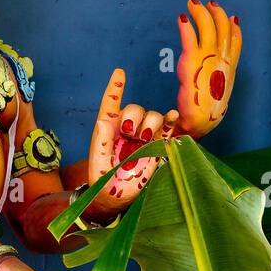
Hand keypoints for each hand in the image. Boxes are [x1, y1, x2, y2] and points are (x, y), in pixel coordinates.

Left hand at [86, 70, 173, 216]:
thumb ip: (101, 142)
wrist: (118, 198)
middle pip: (135, 109)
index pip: (111, 104)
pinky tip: (173, 117)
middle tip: (132, 133)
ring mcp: (143, 136)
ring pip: (152, 116)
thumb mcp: (98, 163)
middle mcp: (127, 129)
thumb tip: (104, 121)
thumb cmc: (103, 180)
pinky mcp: (157, 145)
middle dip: (135, 116)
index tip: (119, 72)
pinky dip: (171, 119)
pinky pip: (167, 127)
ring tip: (145, 138)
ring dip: (151, 122)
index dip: (115, 88)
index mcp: (108, 129)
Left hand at [175, 0, 241, 138]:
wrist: (199, 121)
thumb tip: (217, 68)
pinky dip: (186, 26)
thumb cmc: (205, 110)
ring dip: (200, 12)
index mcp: (229, 66)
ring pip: (208, 27)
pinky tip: (181, 18)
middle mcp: (221, 59)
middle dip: (216, 12)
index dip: (233, 26)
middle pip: (223, 28)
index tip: (231, 16)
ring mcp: (208, 59)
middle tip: (207, 3)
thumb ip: (217, 75)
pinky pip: (190, 37)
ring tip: (191, 3)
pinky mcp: (192, 61)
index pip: (236, 40)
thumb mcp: (217, 89)